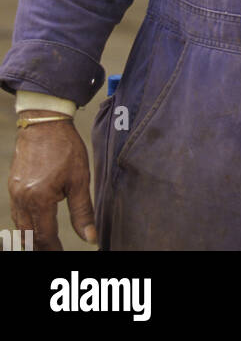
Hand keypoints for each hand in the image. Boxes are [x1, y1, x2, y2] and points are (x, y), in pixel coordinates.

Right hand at [8, 115, 96, 250]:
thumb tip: (90, 238)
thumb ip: (83, 211)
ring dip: (32, 238)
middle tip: (54, 252)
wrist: (44, 121)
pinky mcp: (13, 186)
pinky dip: (25, 223)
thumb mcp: (80, 179)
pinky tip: (35, 224)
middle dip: (41, 247)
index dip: (54, 250)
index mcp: (40, 200)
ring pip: (20, 227)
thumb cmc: (65, 147)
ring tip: (46, 244)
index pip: (45, 237)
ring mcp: (15, 193)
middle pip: (29, 236)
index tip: (62, 255)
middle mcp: (23, 200)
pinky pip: (16, 213)